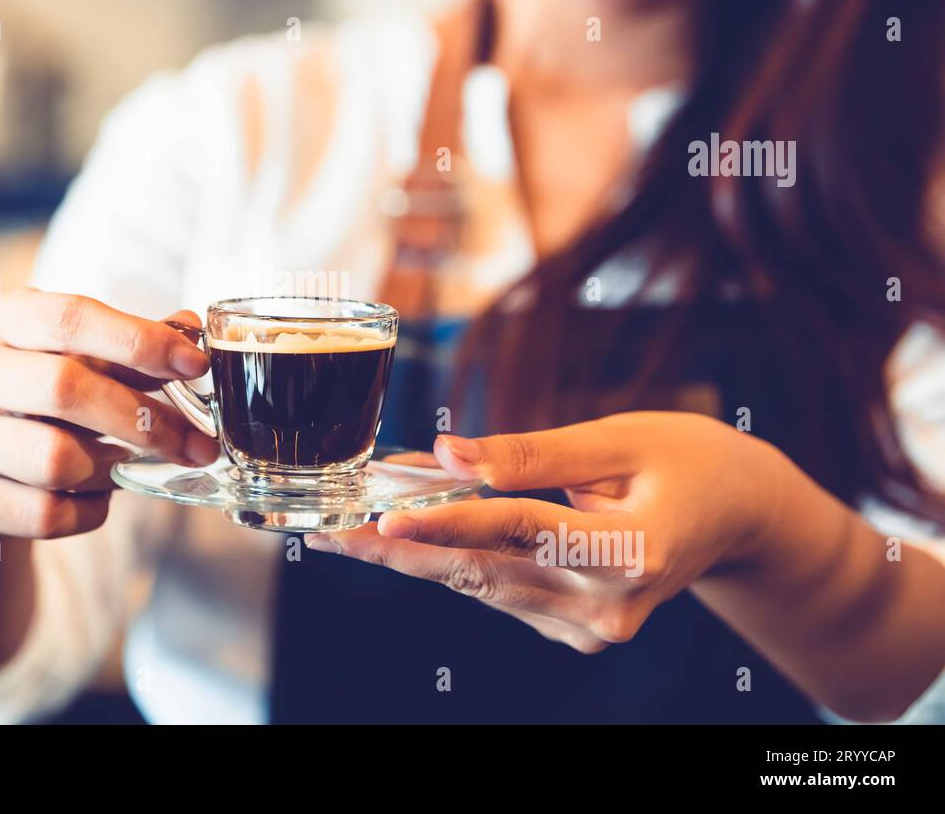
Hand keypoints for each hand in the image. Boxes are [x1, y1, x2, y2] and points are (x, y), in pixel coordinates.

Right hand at [0, 288, 218, 537]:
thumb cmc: (46, 400)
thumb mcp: (85, 358)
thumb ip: (135, 345)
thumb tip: (190, 331)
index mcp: (4, 318)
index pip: (71, 317)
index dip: (139, 340)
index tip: (196, 365)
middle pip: (64, 387)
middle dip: (144, 419)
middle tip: (197, 444)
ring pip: (56, 459)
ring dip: (111, 467)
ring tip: (125, 463)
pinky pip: (47, 512)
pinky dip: (89, 510)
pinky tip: (94, 495)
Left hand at [306, 412, 802, 652]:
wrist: (740, 516)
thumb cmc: (688, 460)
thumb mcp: (620, 438)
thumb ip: (531, 451)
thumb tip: (449, 452)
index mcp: (635, 551)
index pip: (522, 531)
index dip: (448, 522)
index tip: (384, 519)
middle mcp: (611, 606)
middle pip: (485, 571)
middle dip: (400, 550)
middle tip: (328, 531)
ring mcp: (593, 627)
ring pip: (482, 586)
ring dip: (413, 557)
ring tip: (346, 528)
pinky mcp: (576, 629)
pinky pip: (499, 592)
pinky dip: (452, 560)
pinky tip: (404, 536)